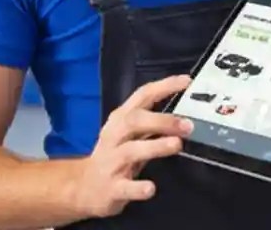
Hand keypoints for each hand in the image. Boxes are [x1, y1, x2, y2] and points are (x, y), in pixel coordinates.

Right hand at [70, 74, 193, 218]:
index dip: (164, 86)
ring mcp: (111, 162)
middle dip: (162, 120)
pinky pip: (126, 188)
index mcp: (120, 120)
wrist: (83, 188)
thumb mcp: (127, 134)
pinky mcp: (111, 188)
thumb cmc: (113, 156)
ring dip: (155, 146)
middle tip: (187, 125)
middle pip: (134, 121)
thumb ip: (151, 124)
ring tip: (176, 144)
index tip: (186, 81)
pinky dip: (138, 188)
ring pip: (131, 151)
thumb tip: (183, 115)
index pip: (142, 96)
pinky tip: (150, 188)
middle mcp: (114, 137)